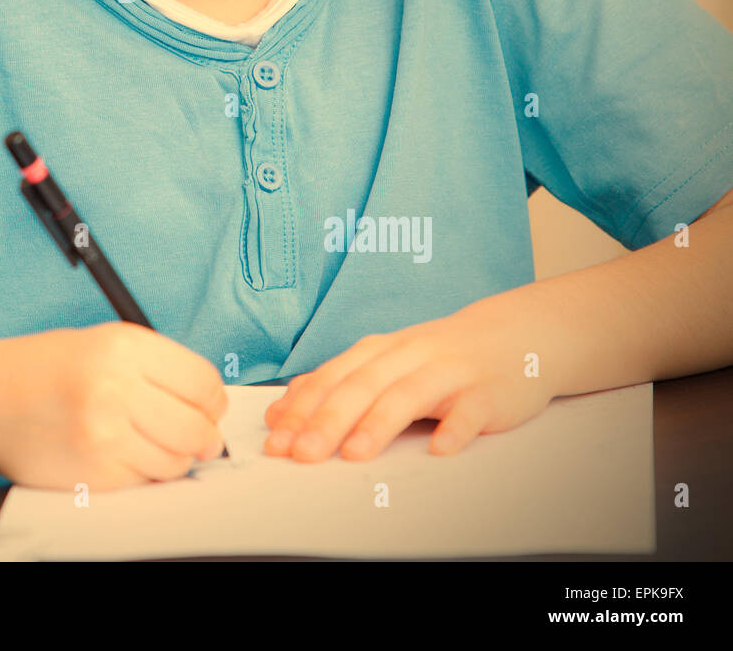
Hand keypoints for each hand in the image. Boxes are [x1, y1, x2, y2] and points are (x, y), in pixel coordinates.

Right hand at [0, 322, 228, 491]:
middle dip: (202, 435)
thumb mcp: (103, 344)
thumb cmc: (45, 369)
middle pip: (197, 428)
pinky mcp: (93, 474)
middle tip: (192, 434)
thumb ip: (157, 368)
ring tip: (145, 442)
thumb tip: (209, 406)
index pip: (204, 382)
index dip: (211, 400)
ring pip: (176, 461)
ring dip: (172, 458)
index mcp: (124, 347)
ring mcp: (104, 435)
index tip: (206, 407)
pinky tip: (118, 454)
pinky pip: (144, 482)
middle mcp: (116, 388)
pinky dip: (141, 474)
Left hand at [262, 295, 555, 461]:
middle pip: (361, 387)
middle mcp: (408, 356)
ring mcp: (448, 372)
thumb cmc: (436, 356)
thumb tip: (280, 413)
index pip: (331, 380)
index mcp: (377, 352)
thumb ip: (334, 386)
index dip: (301, 410)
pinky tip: (439, 449)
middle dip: (328, 421)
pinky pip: (470, 410)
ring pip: (408, 395)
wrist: (511, 333)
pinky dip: (454, 428)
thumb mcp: (382, 363)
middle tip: (302, 454)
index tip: (276, 442)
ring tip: (354, 454)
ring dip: (379, 424)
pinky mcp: (487, 392)